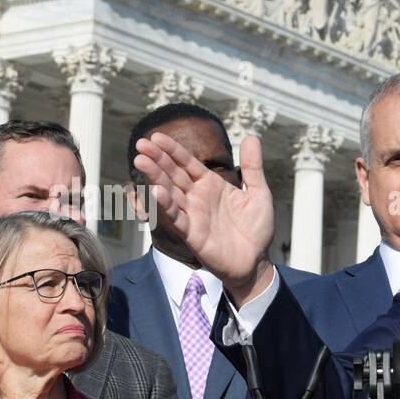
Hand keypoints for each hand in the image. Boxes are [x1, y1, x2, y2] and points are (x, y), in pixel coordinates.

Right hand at [133, 132, 274, 305]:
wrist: (256, 262)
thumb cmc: (257, 229)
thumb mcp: (258, 194)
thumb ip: (253, 167)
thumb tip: (251, 137)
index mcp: (210, 185)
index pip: (187, 163)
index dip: (172, 150)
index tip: (156, 137)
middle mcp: (197, 198)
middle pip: (173, 175)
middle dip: (157, 159)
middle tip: (141, 144)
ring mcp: (192, 215)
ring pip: (169, 193)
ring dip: (155, 178)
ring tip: (141, 161)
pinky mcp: (191, 234)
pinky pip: (176, 217)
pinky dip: (166, 205)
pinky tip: (156, 191)